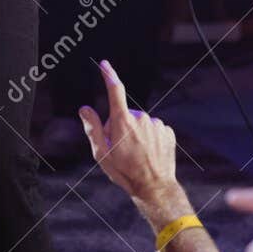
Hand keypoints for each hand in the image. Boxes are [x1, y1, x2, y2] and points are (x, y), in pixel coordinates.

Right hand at [77, 60, 177, 201]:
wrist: (154, 187)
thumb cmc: (123, 171)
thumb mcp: (100, 153)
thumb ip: (91, 128)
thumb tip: (85, 108)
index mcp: (122, 121)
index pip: (115, 90)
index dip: (109, 75)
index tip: (105, 64)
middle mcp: (141, 118)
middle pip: (125, 114)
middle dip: (120, 126)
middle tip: (121, 148)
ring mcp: (156, 124)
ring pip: (141, 123)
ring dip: (136, 133)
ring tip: (136, 154)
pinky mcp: (167, 132)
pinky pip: (154, 129)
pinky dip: (150, 138)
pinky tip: (149, 153)